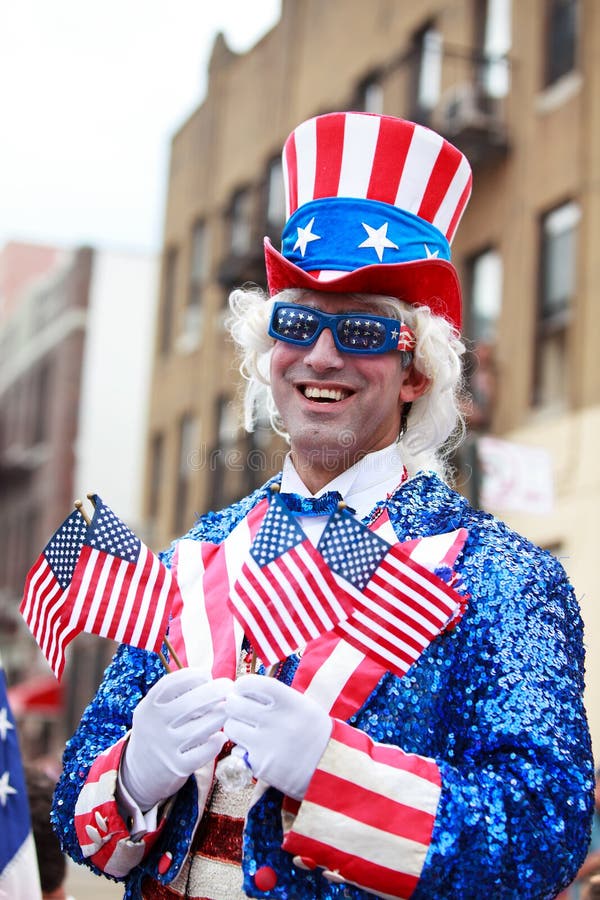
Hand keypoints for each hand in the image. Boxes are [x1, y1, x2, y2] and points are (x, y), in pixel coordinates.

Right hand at [120, 668, 232, 810]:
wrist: (139, 773)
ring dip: (220, 716)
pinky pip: (204, 752)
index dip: (194, 675)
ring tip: (228, 710)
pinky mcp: (177, 767)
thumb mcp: (155, 711)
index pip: (172, 683)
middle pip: (191, 703)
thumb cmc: (158, 731)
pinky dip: (216, 742)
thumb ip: (176, 695)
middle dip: (216, 691)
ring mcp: (165, 748)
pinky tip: (221, 736)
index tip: (208, 674)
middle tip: (229, 688)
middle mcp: (154, 726)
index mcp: (148, 706)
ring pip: (201, 728)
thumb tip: (209, 678)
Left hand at [223, 674, 331, 800]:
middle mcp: (276, 720)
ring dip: (236, 727)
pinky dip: (243, 750)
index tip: (241, 690)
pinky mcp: (260, 765)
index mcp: (289, 701)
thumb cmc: (315, 733)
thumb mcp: (303, 706)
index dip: (242, 686)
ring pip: (231, 727)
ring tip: (248, 731)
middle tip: (239, 710)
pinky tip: (258, 751)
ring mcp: (266, 744)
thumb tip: (243, 691)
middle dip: (234, 706)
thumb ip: (276, 698)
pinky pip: (238, 751)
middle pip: (234, 704)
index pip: (251, 684)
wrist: (331, 770)